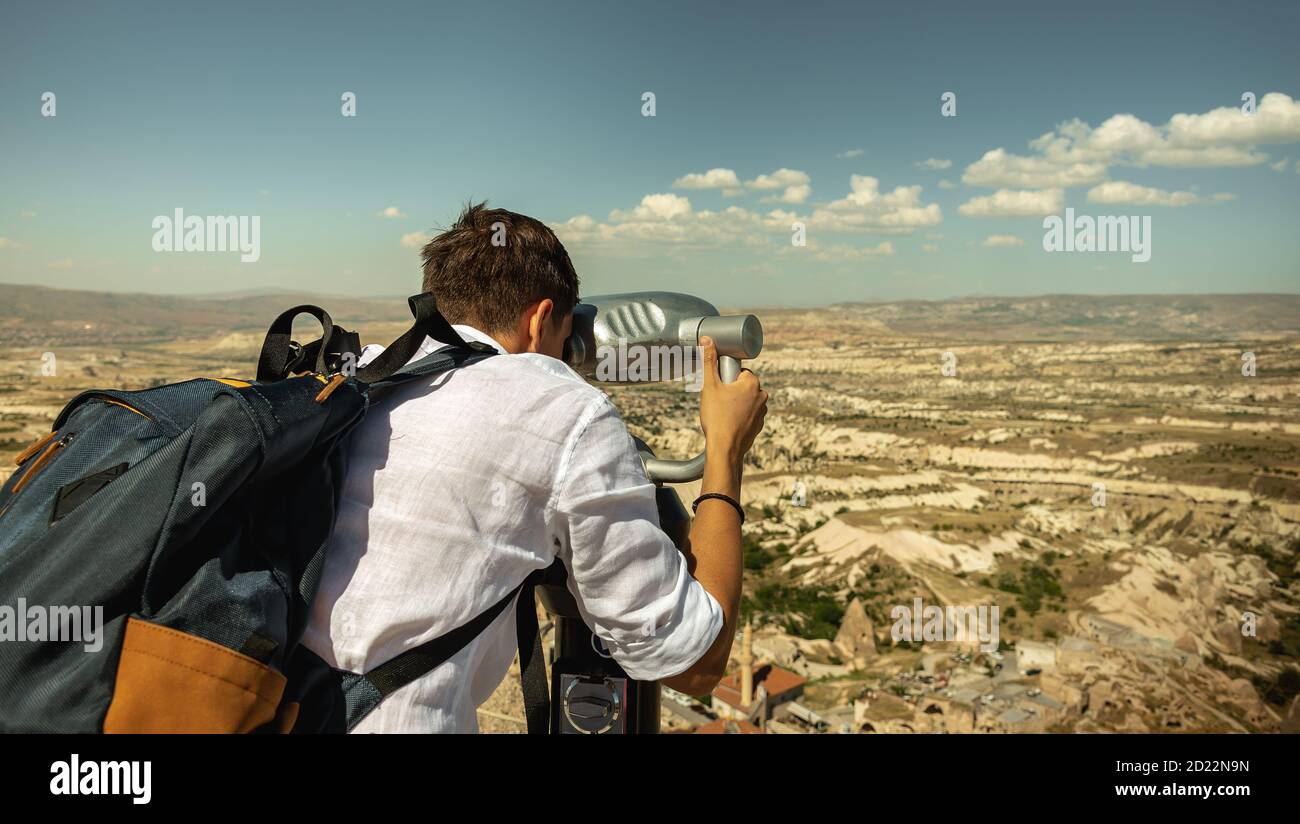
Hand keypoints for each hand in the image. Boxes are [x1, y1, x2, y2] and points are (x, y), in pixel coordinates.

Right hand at [698, 336, 766, 465]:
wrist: (724, 449)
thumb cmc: (717, 417)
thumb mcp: (709, 386)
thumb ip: (709, 361)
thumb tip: (708, 339)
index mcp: (753, 383)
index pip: (739, 371)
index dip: (726, 379)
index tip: (719, 389)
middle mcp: (762, 396)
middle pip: (742, 385)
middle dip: (730, 391)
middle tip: (718, 402)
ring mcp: (762, 412)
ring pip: (745, 400)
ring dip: (735, 403)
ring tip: (722, 414)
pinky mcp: (759, 425)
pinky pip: (748, 414)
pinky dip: (739, 416)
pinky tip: (728, 423)